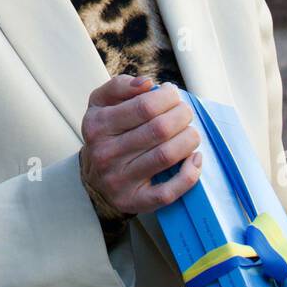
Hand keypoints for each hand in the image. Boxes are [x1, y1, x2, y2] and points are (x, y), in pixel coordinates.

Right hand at [79, 74, 199, 217]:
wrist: (93, 178)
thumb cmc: (106, 134)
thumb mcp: (101, 104)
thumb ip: (120, 86)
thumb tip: (147, 84)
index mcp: (98, 125)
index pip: (144, 106)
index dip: (168, 98)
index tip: (173, 95)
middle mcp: (106, 153)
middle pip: (159, 129)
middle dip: (182, 116)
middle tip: (185, 113)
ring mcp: (120, 180)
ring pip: (166, 155)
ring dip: (189, 140)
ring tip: (190, 133)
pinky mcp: (134, 201)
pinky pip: (168, 192)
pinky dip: (188, 175)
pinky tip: (194, 159)